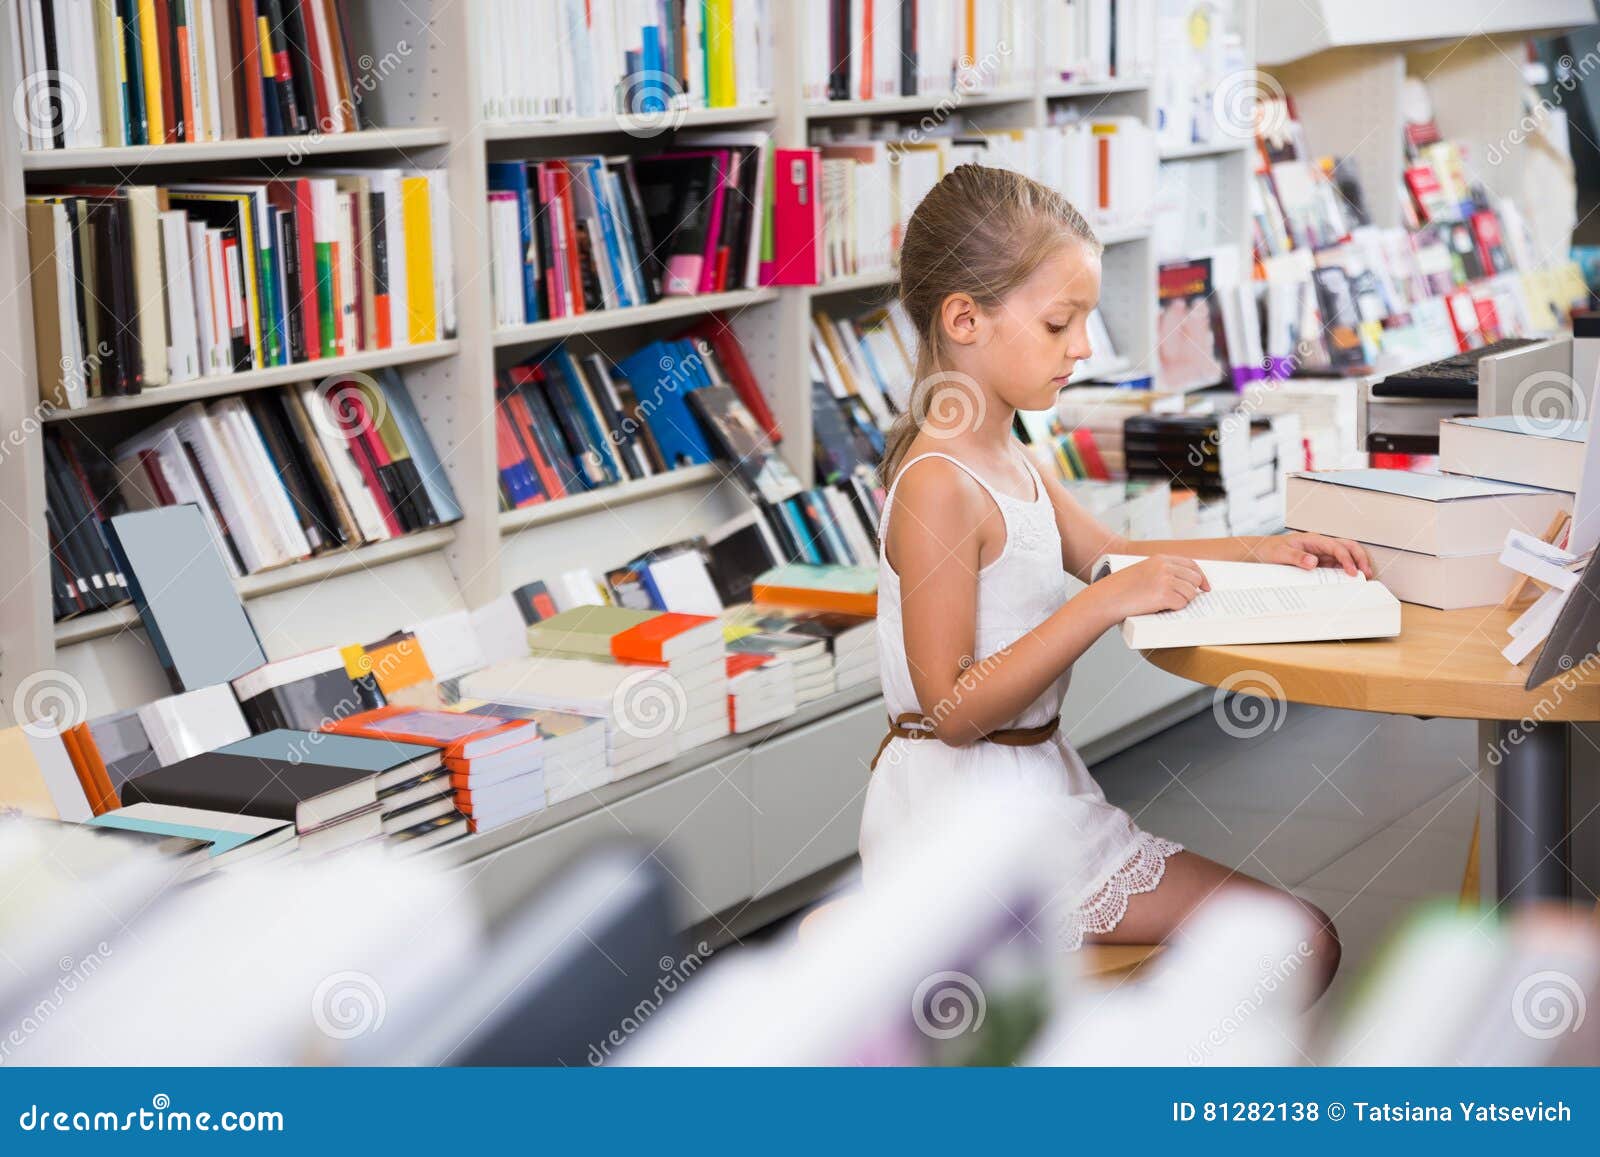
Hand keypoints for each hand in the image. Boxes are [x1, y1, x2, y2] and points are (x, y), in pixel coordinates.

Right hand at [1098, 554, 1210, 619]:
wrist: (1108, 598)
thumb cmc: (1122, 589)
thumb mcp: (1144, 571)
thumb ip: (1163, 572)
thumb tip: (1185, 583)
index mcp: (1161, 559)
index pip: (1191, 564)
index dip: (1201, 577)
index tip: (1206, 587)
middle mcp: (1165, 567)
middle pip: (1195, 579)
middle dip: (1192, 591)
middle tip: (1183, 600)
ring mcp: (1165, 580)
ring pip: (1190, 593)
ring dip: (1182, 602)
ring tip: (1165, 604)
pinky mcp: (1164, 595)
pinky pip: (1181, 604)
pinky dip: (1174, 609)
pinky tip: (1161, 608)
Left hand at [1258, 533, 1372, 576]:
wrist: (1261, 552)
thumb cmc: (1270, 550)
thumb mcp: (1280, 554)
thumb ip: (1296, 557)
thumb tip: (1314, 562)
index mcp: (1313, 539)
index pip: (1336, 546)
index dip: (1347, 559)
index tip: (1352, 572)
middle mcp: (1320, 545)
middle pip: (1347, 547)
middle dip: (1360, 558)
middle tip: (1367, 573)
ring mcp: (1321, 553)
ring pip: (1345, 555)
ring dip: (1356, 564)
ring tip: (1364, 578)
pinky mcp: (1319, 562)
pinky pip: (1336, 565)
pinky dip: (1345, 571)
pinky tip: (1349, 581)